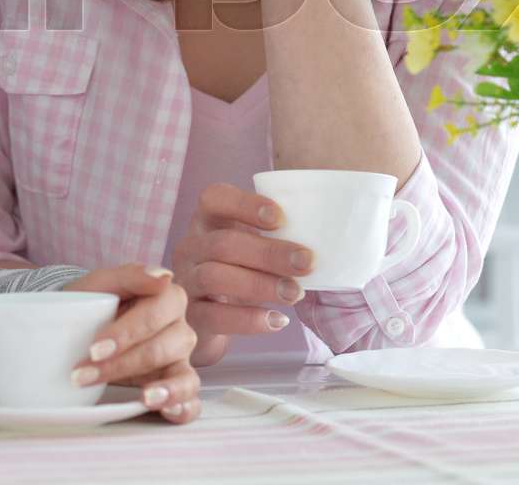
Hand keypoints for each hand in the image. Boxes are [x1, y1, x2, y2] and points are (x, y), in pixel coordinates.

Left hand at [64, 264, 200, 422]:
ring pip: (184, 376)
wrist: (74, 330)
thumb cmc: (92, 304)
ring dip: (164, 389)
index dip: (126, 333)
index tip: (94, 348)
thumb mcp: (101, 285)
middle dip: (123, 364)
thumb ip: (130, 276)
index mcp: (167, 299)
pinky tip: (167, 411)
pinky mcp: (176, 389)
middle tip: (83, 375)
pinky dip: (184, 409)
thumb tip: (163, 276)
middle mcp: (179, 331)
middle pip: (164, 348)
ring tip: (144, 399)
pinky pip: (192, 403)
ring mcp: (180, 362)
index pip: (156, 315)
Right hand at [169, 184, 314, 366]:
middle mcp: (190, 246)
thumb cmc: (239, 272)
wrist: (206, 319)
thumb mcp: (250, 248)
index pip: (214, 198)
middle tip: (307, 262)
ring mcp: (186, 281)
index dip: (246, 204)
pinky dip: (248, 320)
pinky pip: (215, 316)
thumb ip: (276, 237)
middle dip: (268, 253)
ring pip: (215, 277)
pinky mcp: (190, 316)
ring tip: (295, 294)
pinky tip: (277, 320)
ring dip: (260, 285)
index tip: (281, 218)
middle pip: (223, 244)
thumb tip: (332, 239)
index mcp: (207, 220)